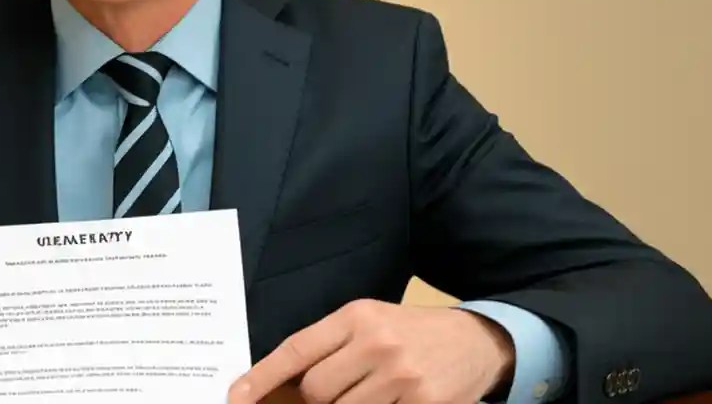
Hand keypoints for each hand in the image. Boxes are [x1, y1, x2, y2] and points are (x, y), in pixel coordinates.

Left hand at [228, 299, 514, 403]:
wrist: (475, 341)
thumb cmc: (409, 334)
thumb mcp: (368, 323)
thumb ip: (328, 347)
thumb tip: (283, 385)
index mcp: (356, 316)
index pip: (296, 351)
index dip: (261, 378)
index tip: (235, 398)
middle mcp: (377, 343)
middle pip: (317, 391)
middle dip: (320, 399)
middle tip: (344, 389)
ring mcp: (403, 377)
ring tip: (371, 392)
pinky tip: (391, 401)